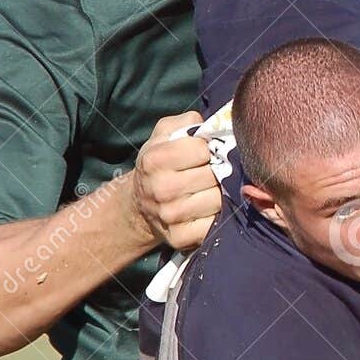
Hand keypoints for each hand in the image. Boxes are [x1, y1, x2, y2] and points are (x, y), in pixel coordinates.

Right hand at [132, 112, 220, 249]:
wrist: (139, 205)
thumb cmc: (159, 165)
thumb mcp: (164, 134)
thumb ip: (188, 122)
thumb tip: (217, 123)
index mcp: (155, 159)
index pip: (203, 149)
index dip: (210, 149)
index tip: (205, 153)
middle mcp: (161, 188)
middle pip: (213, 175)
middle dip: (218, 171)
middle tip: (212, 172)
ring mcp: (170, 216)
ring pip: (218, 199)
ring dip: (220, 194)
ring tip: (210, 189)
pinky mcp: (180, 237)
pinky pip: (214, 224)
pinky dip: (217, 216)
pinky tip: (208, 209)